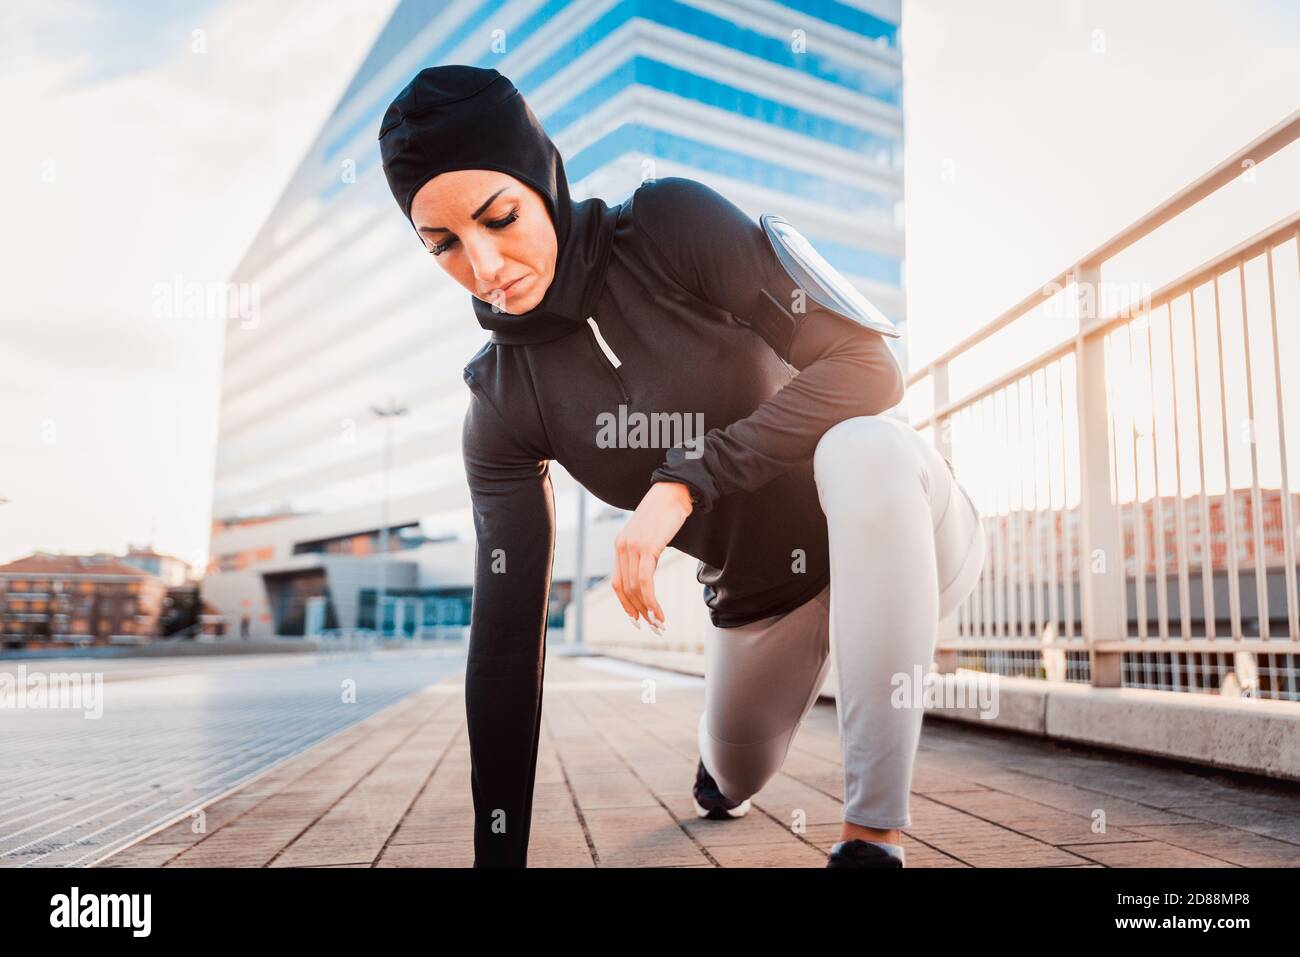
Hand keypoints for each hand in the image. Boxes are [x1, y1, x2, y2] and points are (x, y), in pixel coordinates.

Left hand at [611, 481, 693, 633]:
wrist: (674, 490)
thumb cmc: (666, 513)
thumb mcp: (650, 536)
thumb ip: (645, 554)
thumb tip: (648, 576)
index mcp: (620, 546)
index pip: (616, 584)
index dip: (626, 605)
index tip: (638, 620)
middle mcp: (622, 547)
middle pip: (625, 590)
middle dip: (639, 612)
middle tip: (654, 627)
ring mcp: (632, 547)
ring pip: (634, 589)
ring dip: (647, 610)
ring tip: (659, 623)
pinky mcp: (646, 547)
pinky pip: (645, 581)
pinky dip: (651, 601)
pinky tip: (659, 611)